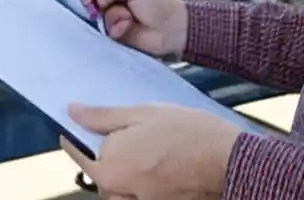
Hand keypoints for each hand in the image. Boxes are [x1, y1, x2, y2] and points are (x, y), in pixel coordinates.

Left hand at [60, 103, 241, 199]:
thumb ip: (104, 116)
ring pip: (118, 186)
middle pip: (100, 171)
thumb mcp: (144, 113)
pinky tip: (158, 163)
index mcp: (109, 166)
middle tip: (127, 134)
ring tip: (148, 148)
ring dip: (124, 170)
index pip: (77, 151)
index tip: (76, 126)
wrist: (229, 163)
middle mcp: (119, 191)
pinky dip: (139, 182)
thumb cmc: (189, 134)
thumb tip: (73, 111)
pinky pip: (135, 195)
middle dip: (107, 153)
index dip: (76, 135)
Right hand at [79, 0, 187, 58]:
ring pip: (94, 17)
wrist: (172, 30)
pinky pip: (102, 32)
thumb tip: (93, 0)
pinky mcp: (112, 32)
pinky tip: (128, 28)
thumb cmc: (159, 4)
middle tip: (110, 7)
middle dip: (99, 4)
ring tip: (129, 19)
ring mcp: (110, 14)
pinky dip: (115, 30)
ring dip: (112, 18)